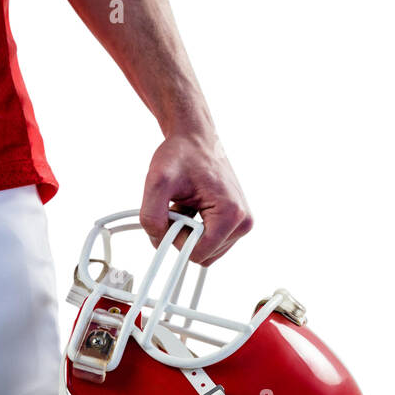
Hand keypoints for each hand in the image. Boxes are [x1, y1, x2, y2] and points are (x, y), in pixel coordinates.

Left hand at [140, 128, 253, 265]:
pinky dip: (194, 229)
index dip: (175, 239)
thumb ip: (151, 216)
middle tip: (176, 207)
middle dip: (182, 236)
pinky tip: (191, 208)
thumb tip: (158, 241)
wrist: (195, 139)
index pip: (198, 254)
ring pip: (205, 251)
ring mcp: (242, 223)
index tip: (170, 214)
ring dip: (187, 233)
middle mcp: (243, 221)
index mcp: (232, 214)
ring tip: (185, 205)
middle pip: (203, 256)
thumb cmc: (182, 154)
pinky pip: (209, 242)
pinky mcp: (236, 222)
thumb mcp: (157, 182)